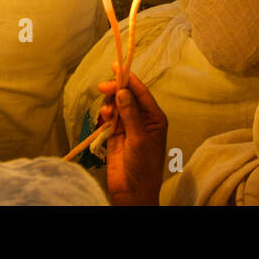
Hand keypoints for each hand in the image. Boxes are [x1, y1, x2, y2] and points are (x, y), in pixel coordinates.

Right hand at [97, 69, 167, 206]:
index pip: (141, 92)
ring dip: (109, 104)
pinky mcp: (114, 133)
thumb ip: (130, 114)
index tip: (115, 67)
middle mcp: (141, 118)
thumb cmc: (143, 166)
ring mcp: (127, 125)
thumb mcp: (139, 139)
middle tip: (103, 88)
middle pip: (127, 95)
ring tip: (106, 114)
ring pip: (116, 104)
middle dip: (116, 90)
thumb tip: (123, 91)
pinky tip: (104, 118)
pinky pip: (108, 116)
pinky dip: (104, 113)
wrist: (132, 191)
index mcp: (155, 117)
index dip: (129, 78)